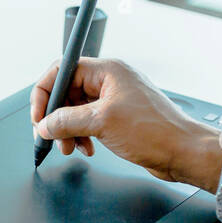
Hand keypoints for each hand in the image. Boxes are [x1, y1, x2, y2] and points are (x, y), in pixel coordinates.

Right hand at [31, 58, 221, 192]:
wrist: (183, 151)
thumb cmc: (155, 130)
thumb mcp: (101, 123)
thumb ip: (66, 121)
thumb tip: (44, 124)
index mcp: (107, 71)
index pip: (62, 70)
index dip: (45, 92)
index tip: (38, 115)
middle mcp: (110, 82)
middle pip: (67, 93)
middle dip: (56, 118)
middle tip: (51, 137)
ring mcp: (114, 100)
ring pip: (75, 111)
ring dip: (68, 131)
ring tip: (71, 148)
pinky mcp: (118, 118)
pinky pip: (88, 123)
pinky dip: (81, 136)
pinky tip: (87, 148)